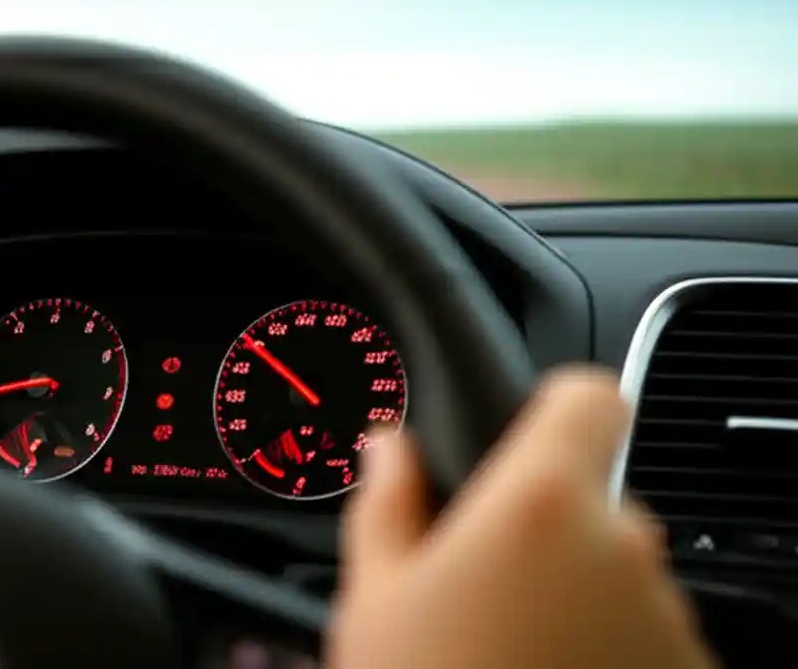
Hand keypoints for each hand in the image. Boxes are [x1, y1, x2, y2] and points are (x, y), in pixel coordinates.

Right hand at [326, 367, 716, 667]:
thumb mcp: (374, 599)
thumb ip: (387, 503)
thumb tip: (388, 448)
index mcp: (540, 504)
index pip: (590, 396)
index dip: (557, 406)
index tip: (526, 436)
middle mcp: (624, 547)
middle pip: (591, 498)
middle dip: (544, 530)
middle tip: (480, 590)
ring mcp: (665, 616)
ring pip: (619, 572)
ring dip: (577, 594)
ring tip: (508, 652)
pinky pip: (645, 633)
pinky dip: (606, 648)